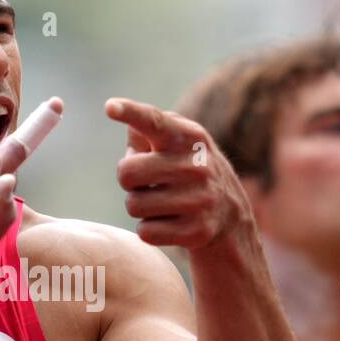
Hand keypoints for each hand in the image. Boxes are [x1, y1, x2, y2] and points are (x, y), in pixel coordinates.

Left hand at [105, 97, 252, 249]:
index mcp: (188, 136)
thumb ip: (146, 127)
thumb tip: (121, 116)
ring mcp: (199, 200)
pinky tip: (169, 222)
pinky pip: (145, 233)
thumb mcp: (175, 141)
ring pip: (133, 205)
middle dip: (129, 180)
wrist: (229, 214)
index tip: (109, 107)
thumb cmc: (186, 169)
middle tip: (148, 182)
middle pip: (126, 173)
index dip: (130, 112)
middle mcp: (196, 166)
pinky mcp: (197, 231)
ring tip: (162, 201)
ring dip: (139, 206)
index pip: (154, 121)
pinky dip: (150, 230)